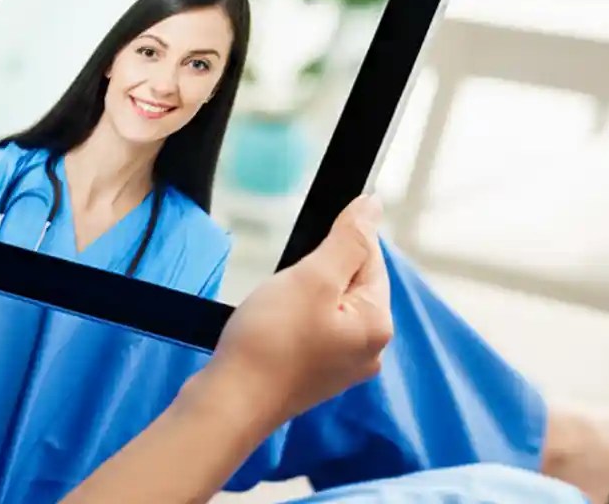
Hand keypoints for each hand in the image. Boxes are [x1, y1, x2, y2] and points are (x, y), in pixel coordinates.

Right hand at [60, 195, 390, 503]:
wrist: (230, 402)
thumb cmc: (270, 341)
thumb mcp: (313, 277)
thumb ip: (349, 239)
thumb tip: (374, 204)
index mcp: (378, 323)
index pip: (370, 257)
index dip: (335, 246)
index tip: (303, 260)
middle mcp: (369, 349)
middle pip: (349, 282)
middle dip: (315, 273)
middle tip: (285, 291)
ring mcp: (341, 366)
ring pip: (327, 305)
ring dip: (300, 295)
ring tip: (274, 310)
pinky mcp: (314, 375)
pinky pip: (311, 329)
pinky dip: (291, 320)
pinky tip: (270, 329)